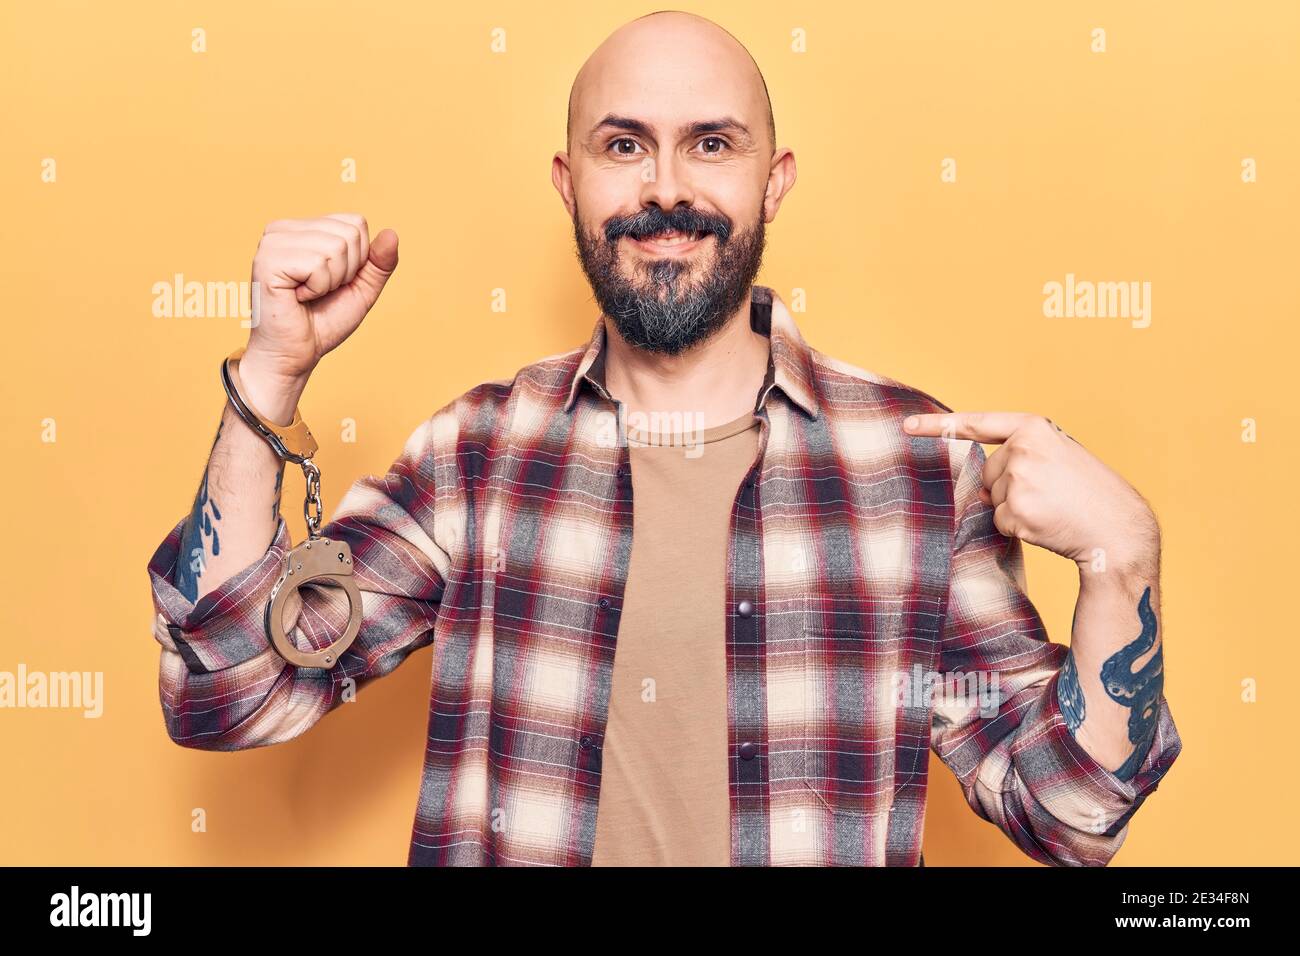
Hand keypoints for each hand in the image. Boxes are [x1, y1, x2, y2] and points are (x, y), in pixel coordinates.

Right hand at [242, 213, 398, 413]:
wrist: (295, 354)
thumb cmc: (322, 322)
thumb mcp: (361, 288)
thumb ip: (379, 263)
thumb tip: (392, 232)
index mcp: (302, 228)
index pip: (355, 223)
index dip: (358, 260)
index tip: (332, 281)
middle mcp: (283, 228)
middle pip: (348, 234)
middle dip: (346, 272)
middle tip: (319, 291)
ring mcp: (272, 242)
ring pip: (336, 247)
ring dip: (331, 281)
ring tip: (307, 294)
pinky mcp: (267, 259)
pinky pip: (318, 264)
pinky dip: (318, 287)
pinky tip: (297, 297)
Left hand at [902, 412, 1158, 571]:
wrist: (1118, 529)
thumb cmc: (1090, 493)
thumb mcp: (1058, 456)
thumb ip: (1019, 456)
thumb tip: (981, 486)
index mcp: (1034, 428)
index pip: (977, 424)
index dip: (938, 426)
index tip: (907, 427)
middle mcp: (1022, 449)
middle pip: (987, 472)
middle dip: (1009, 486)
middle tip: (1051, 493)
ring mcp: (1018, 481)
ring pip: (993, 499)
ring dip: (1016, 508)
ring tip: (1054, 508)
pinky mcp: (1017, 512)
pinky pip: (1000, 521)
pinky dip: (1018, 528)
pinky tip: (1048, 524)